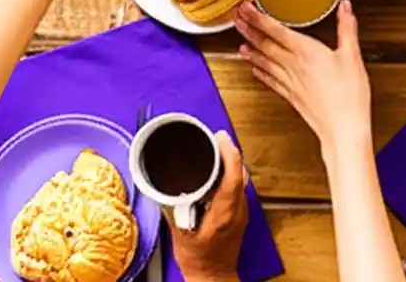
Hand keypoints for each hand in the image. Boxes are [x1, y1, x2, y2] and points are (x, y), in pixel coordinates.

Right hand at [171, 130, 247, 281]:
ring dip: (231, 162)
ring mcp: (242, 212)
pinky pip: (239, 187)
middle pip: (240, 172)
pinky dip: (230, 174)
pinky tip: (219, 171)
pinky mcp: (240, 214)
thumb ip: (174, 208)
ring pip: (241, 179)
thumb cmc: (198, 260)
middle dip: (230, 152)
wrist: (213, 277)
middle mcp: (237, 210)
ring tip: (217, 149)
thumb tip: (164, 187)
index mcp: (224, 212)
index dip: (228, 153)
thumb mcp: (180, 233)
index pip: (233, 175)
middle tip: (216, 138)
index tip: (220, 137)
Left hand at [234, 0, 371, 150]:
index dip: (258, 17)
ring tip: (240, 42)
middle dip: (249, 30)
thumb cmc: (348, 96)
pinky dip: (262, 73)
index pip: (276, 30)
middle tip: (236, 19)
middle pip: (266, 45)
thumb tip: (345, 8)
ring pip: (265, 62)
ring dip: (251, 51)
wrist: (343, 129)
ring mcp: (290, 82)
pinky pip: (272, 81)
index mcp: (306, 52)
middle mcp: (293, 66)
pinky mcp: (292, 97)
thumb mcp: (352, 56)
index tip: (246, 8)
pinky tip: (256, 70)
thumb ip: (347, 28)